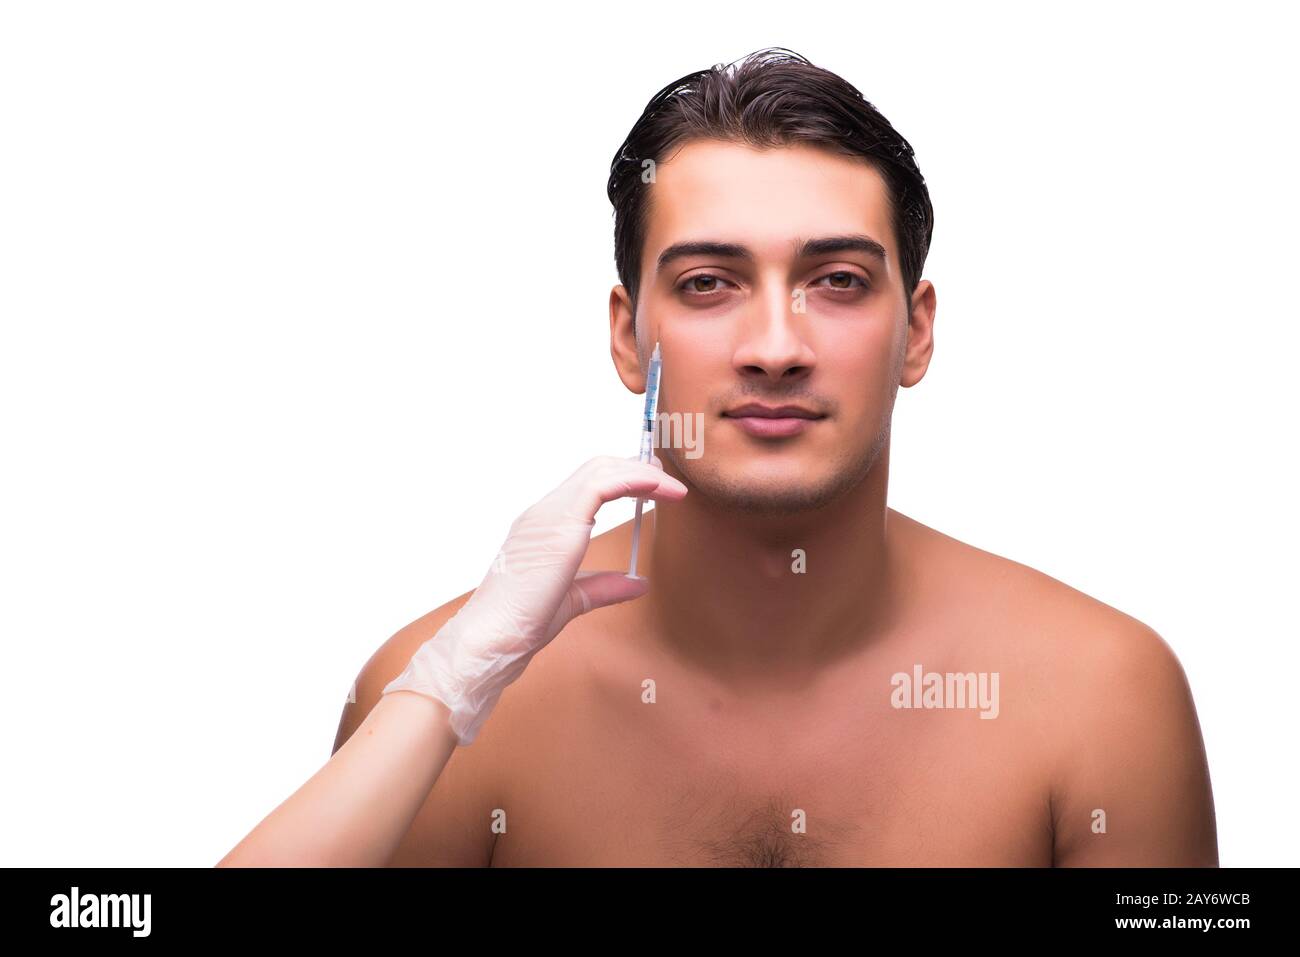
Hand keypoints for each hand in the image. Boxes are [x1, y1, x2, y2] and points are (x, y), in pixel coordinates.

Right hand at [382, 455, 686, 745]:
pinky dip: (635, 480)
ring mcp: (548, 514)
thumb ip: (604, 587)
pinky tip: (659, 491)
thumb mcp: (574, 600)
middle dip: (635, 466)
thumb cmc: (521, 624)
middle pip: (595, 467)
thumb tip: (638, 583)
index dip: (621, 477)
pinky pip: (602, 485)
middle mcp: (544, 511)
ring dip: (640, 471)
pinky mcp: (559, 523)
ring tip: (670, 485)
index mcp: (543, 524)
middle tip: (666, 478)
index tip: (652, 486)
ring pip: (601, 469)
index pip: (586, 483)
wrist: (494, 638)